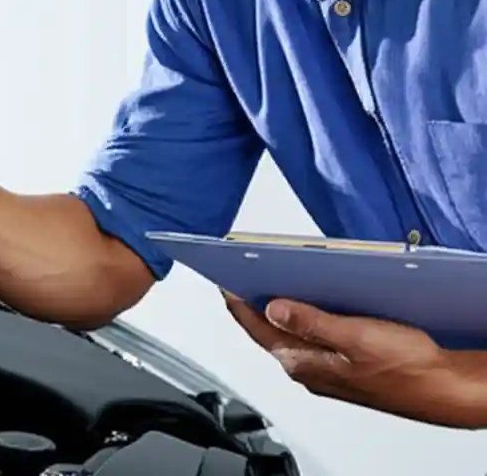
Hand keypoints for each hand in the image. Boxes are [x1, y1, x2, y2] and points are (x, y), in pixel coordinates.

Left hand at [224, 292, 486, 427]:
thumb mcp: (354, 337)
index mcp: (302, 363)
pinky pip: (311, 339)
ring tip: (271, 283)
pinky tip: (312, 305)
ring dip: (280, 311)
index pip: (256, 329)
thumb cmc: (406, 368)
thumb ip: (311, 323)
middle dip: (254, 304)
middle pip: (268, 332)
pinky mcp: (341, 368)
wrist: (442, 389)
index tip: (223, 280)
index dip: (237, 303)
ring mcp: (324, 371)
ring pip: (290, 336)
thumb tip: (274, 308)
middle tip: (242, 276)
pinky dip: (304, 320)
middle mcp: (308, 370)